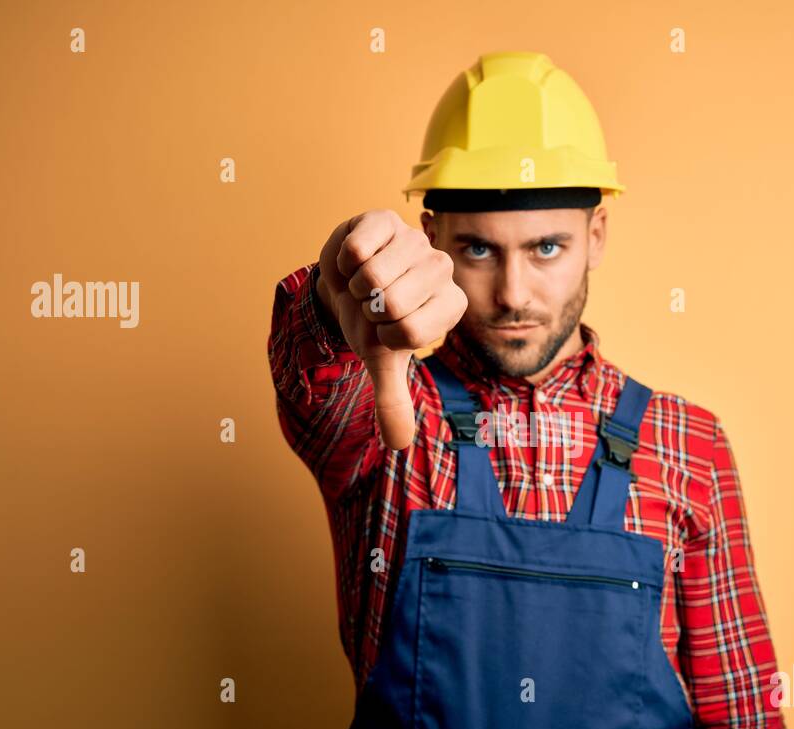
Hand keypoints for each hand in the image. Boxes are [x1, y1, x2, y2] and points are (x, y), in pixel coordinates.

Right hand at [315, 210, 467, 449]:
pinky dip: (342, 262)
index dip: (384, 335)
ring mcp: (415, 240)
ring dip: (353, 286)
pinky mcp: (385, 220)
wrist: (347, 282)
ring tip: (362, 284)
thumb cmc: (372, 321)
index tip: (385, 328)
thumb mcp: (382, 361)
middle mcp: (442, 269)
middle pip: (392, 303)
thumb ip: (393, 401)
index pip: (411, 331)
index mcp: (451, 305)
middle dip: (367, 310)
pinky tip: (353, 261)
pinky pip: (356, 248)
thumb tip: (398, 444)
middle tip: (371, 304)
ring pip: (372, 276)